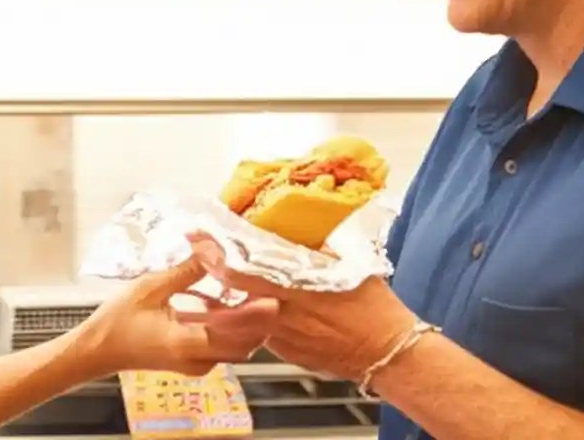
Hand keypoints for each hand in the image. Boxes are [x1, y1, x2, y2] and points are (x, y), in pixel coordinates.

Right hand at [73, 257, 279, 377]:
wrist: (98, 350)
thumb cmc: (117, 321)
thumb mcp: (151, 287)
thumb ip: (186, 270)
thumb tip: (213, 249)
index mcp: (188, 342)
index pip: (237, 332)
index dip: (258, 314)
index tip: (273, 294)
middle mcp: (197, 359)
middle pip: (245, 344)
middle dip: (259, 319)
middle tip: (266, 289)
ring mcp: (196, 365)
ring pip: (236, 348)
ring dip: (246, 324)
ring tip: (249, 293)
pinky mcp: (192, 362)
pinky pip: (222, 348)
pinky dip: (230, 329)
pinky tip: (223, 304)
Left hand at [191, 236, 415, 381]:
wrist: (388, 353)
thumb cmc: (374, 308)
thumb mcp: (346, 266)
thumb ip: (312, 251)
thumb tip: (293, 229)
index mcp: (293, 289)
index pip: (239, 271)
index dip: (213, 254)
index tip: (195, 237)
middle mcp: (280, 316)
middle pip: (231, 296)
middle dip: (213, 277)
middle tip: (199, 257)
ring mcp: (280, 339)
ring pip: (242, 316)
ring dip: (230, 300)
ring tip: (217, 283)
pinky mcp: (284, 353)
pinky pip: (259, 331)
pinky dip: (252, 318)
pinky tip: (256, 307)